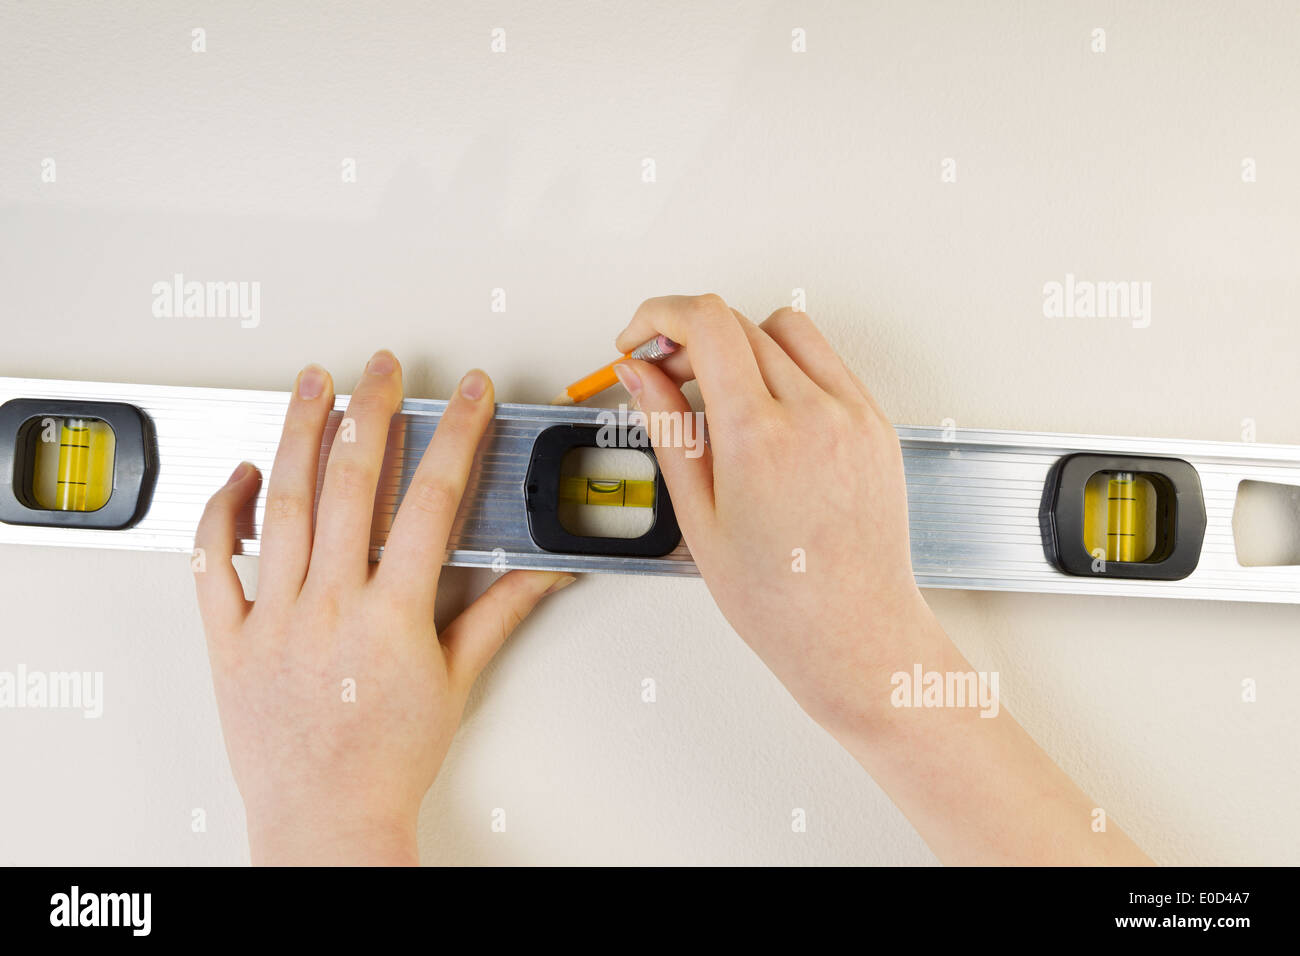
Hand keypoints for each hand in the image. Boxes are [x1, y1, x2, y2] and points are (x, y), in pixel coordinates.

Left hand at [193, 351, 572, 864]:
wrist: (325, 820)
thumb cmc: (388, 762)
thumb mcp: (455, 682)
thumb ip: (499, 612)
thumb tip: (544, 570)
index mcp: (392, 615)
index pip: (434, 501)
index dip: (458, 436)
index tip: (470, 396)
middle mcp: (329, 606)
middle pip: (354, 483)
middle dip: (375, 411)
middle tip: (384, 368)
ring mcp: (272, 618)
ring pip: (285, 503)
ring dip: (301, 433)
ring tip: (314, 384)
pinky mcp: (227, 637)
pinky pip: (212, 561)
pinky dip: (223, 510)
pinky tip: (243, 473)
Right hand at [612, 295, 929, 732]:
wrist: (856, 634)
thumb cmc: (781, 600)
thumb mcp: (699, 516)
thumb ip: (669, 428)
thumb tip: (639, 373)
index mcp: (759, 437)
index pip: (707, 323)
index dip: (659, 315)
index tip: (638, 337)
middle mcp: (814, 414)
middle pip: (740, 323)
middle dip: (690, 337)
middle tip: (666, 378)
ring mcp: (853, 415)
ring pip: (787, 330)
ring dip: (742, 344)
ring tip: (719, 395)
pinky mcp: (876, 424)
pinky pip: (828, 362)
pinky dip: (787, 367)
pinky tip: (766, 412)